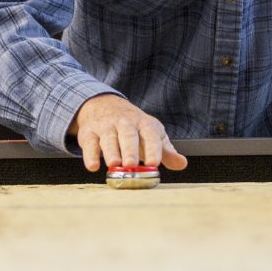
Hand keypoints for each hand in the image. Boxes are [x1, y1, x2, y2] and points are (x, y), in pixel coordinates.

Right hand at [68, 93, 189, 174]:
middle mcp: (124, 123)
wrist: (104, 104)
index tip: (154, 164)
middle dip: (130, 150)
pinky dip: (90, 155)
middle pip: (128, 135)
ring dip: (111, 152)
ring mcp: (106, 127)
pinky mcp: (89, 132)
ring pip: (108, 139)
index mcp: (144, 123)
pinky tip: (92, 166)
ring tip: (114, 165)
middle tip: (131, 164)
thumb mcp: (152, 134)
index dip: (153, 150)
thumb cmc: (133, 126)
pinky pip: (89, 143)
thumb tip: (182, 164)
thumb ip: (166, 151)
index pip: (151, 136)